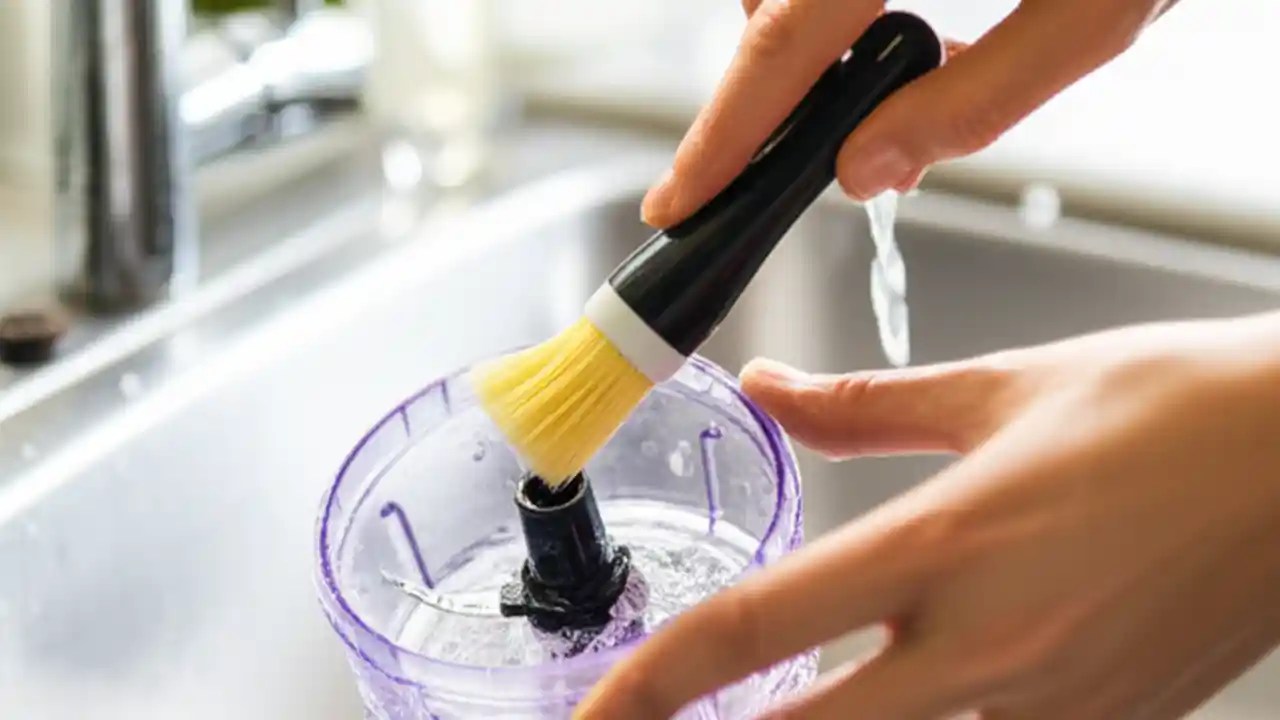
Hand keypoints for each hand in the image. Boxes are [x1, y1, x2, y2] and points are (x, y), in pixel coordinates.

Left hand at [575, 312, 1279, 718]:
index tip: (599, 709)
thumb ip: (858, 407)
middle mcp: (990, 645)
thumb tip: (766, 392)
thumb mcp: (998, 391)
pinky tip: (912, 704)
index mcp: (944, 542)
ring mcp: (1054, 707)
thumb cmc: (1168, 408)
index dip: (653, 684)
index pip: (758, 628)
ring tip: (785, 711)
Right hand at [642, 0, 1182, 227]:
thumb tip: (873, 167)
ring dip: (819, 34)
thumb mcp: (1094, 11)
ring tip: (902, 73)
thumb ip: (977, 98)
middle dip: (787, 85)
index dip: (719, 138)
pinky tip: (917, 18)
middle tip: (843, 144)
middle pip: (771, 8)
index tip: (680, 199)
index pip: (777, 49)